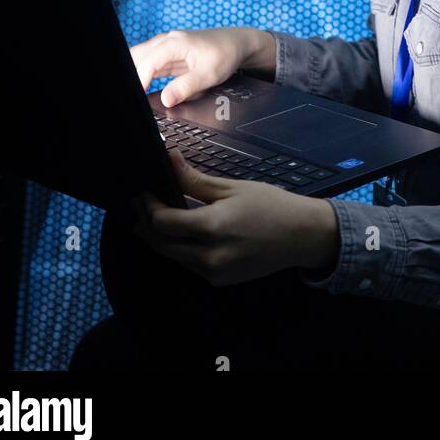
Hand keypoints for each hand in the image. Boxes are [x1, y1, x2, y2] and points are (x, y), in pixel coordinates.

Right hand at [128, 26, 276, 106]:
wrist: (237, 43)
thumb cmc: (226, 54)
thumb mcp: (209, 75)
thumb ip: (186, 87)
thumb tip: (166, 100)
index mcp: (175, 42)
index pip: (148, 62)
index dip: (141, 81)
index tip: (140, 97)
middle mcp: (167, 41)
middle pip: (138, 57)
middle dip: (134, 74)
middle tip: (134, 94)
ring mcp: (167, 46)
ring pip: (142, 58)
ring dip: (137, 74)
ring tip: (138, 90)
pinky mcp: (169, 54)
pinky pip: (150, 63)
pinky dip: (144, 74)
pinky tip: (142, 86)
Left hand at [130, 148, 339, 284]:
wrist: (300, 236)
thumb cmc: (269, 205)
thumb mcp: (231, 188)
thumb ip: (195, 179)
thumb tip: (169, 158)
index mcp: (212, 228)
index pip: (163, 222)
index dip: (147, 207)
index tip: (142, 193)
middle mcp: (209, 256)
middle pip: (161, 244)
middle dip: (145, 224)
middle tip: (139, 205)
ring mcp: (213, 273)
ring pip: (172, 257)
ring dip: (159, 239)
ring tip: (151, 219)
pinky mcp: (218, 281)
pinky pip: (188, 265)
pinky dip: (178, 249)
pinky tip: (178, 234)